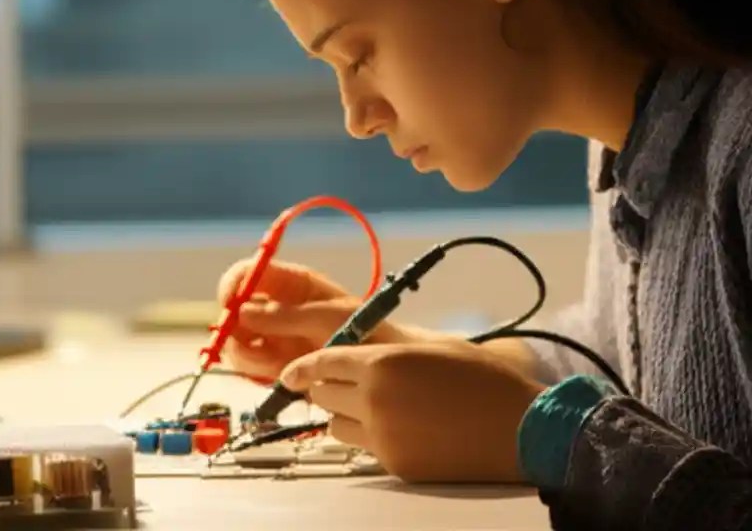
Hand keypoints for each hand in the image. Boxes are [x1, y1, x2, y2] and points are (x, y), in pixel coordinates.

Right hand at [215, 257, 434, 379]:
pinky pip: (248, 367)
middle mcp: (275, 308)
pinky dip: (255, 372)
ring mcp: (273, 338)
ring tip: (274, 363)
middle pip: (233, 309)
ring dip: (245, 353)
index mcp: (290, 285)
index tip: (230, 304)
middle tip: (247, 342)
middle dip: (233, 326)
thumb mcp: (329, 318)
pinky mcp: (274, 365)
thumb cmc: (366, 331)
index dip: (233, 285)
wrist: (383, 370)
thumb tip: (241, 311)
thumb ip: (287, 315)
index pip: (247, 274)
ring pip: (236, 341)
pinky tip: (278, 374)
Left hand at [281, 339, 546, 482]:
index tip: (289, 374)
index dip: (301, 369)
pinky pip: (365, 449)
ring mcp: (383, 436)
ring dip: (347, 415)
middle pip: (322, 395)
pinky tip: (402, 429)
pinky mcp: (395, 465)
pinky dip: (372, 439)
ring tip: (379, 408)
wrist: (524, 429)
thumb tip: (351, 357)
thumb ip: (384, 353)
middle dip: (327, 388)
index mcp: (381, 362)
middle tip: (346, 385)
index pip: (321, 363)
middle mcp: (373, 399)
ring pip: (336, 426)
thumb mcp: (431, 348)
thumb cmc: (484, 381)